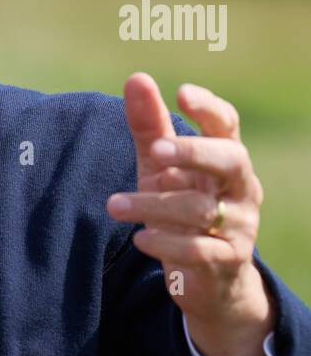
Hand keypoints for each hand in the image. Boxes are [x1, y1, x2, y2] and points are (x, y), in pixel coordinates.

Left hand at [106, 73, 273, 355]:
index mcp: (226, 156)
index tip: (182, 93)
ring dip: (154, 205)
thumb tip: (136, 77)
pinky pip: (200, 250)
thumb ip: (150, 127)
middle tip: (155, 152)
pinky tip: (140, 238)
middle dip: (193, 152)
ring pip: (202, 209)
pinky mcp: (229, 260)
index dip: (208, 107)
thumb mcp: (161, 167)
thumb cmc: (182, 205)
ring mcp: (240, 225)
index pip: (227, 124)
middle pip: (231, 160)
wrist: (209, 278)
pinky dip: (167, 243)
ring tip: (114, 205)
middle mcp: (241, 188)